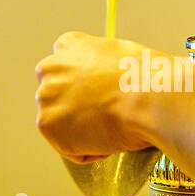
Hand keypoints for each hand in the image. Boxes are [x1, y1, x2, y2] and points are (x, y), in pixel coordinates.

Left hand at [35, 32, 164, 161]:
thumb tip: (106, 81)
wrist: (148, 99)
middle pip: (56, 95)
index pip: (64, 66)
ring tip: (112, 126)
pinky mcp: (48, 126)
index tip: (98, 94)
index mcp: (69, 45)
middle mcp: (50, 68)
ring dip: (82, 130)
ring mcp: (46, 98)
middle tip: (106, 115)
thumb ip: (99, 65)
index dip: (82, 85)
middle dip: (75, 107)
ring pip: (61, 122)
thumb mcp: (121, 53)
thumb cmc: (145, 78)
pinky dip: (89, 150)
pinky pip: (69, 147)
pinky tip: (109, 137)